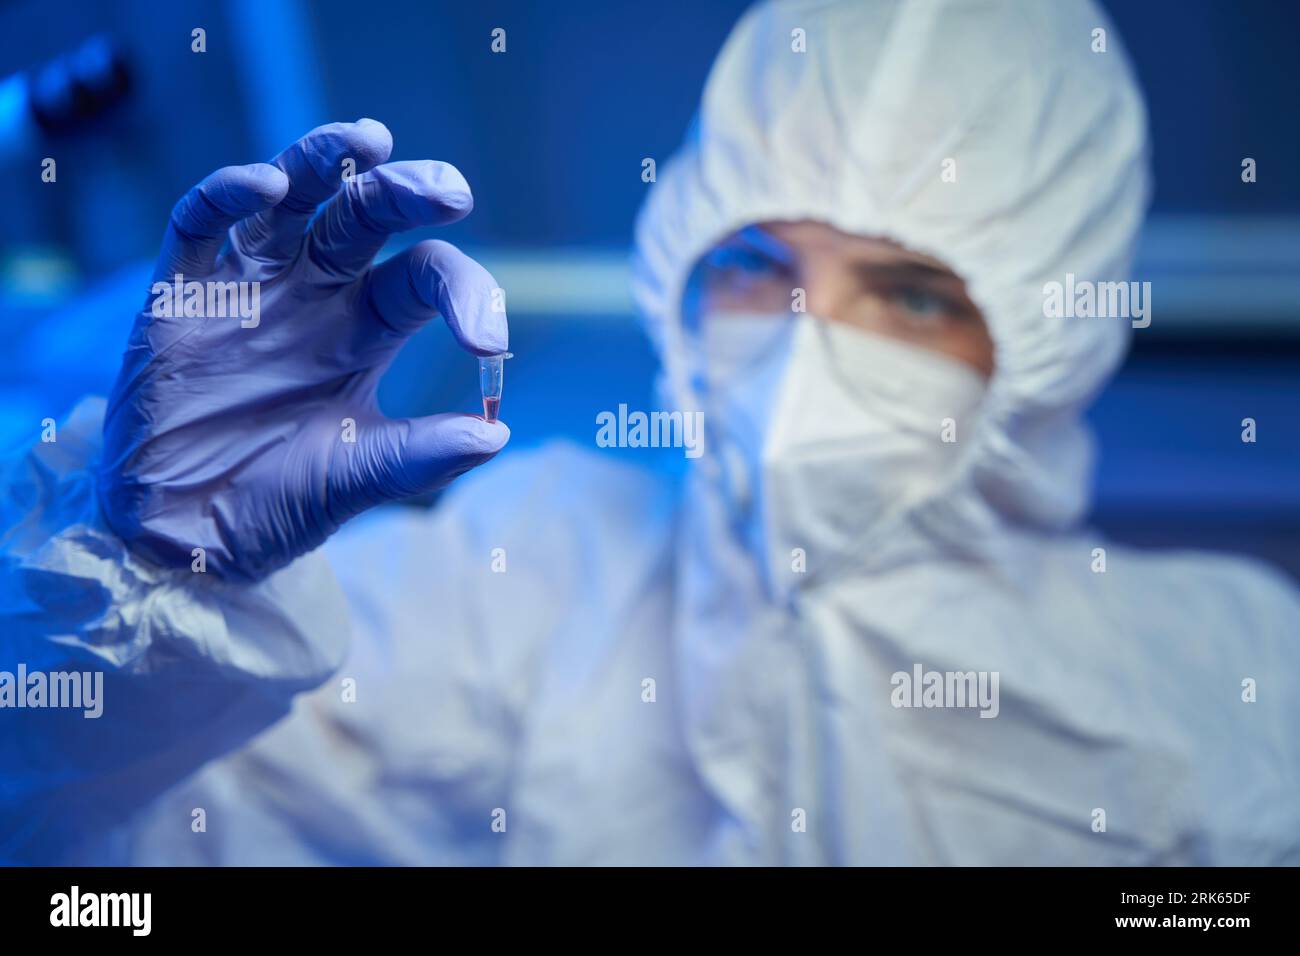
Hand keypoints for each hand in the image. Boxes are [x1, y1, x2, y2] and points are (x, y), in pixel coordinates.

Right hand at [99, 120, 509, 581]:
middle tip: (451, 191)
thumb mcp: (359, 477)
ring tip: (371, 141)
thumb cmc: (277, 500)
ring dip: (327, 159)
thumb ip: (421, 455)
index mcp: (368, 329)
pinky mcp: (181, 293)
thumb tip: (498, 436)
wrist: (184, 535)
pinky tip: (268, 185)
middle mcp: (316, 293)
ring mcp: (250, 286)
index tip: (489, 340)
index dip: (465, 295)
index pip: (425, 279)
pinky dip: (229, 194)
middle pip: (366, 216)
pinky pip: (200, 222)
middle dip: (407, 191)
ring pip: (292, 197)